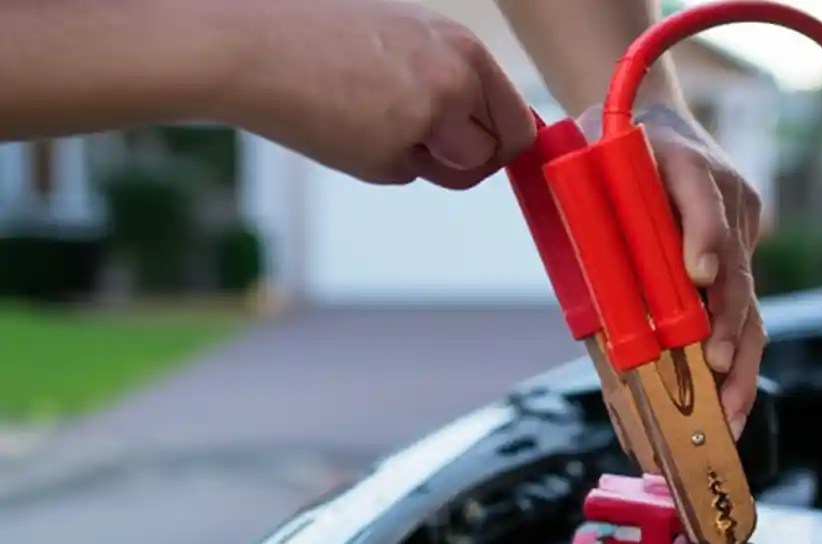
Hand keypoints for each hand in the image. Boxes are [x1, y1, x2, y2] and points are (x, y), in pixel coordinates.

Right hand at [213, 0, 535, 186]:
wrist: (246, 47)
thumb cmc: (313, 33)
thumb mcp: (400, 32)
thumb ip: (447, 70)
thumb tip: (483, 114)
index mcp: (461, 44)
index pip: (517, 115)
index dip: (501, 138)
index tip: (485, 146)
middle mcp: (455, 81)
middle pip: (496, 152)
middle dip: (468, 159)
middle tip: (427, 142)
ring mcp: (425, 120)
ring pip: (456, 172)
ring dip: (427, 162)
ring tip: (374, 121)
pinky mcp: (390, 155)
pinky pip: (404, 175)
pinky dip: (380, 163)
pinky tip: (342, 126)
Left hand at [579, 104, 766, 439]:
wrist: (650, 118)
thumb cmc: (610, 148)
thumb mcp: (590, 165)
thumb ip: (593, 220)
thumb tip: (588, 308)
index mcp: (684, 161)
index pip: (701, 197)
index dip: (703, 237)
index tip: (698, 275)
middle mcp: (726, 196)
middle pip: (736, 267)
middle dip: (727, 325)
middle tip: (715, 366)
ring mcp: (741, 228)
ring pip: (748, 302)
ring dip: (740, 362)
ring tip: (728, 416)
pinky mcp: (742, 254)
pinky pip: (741, 312)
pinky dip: (733, 362)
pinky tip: (725, 406)